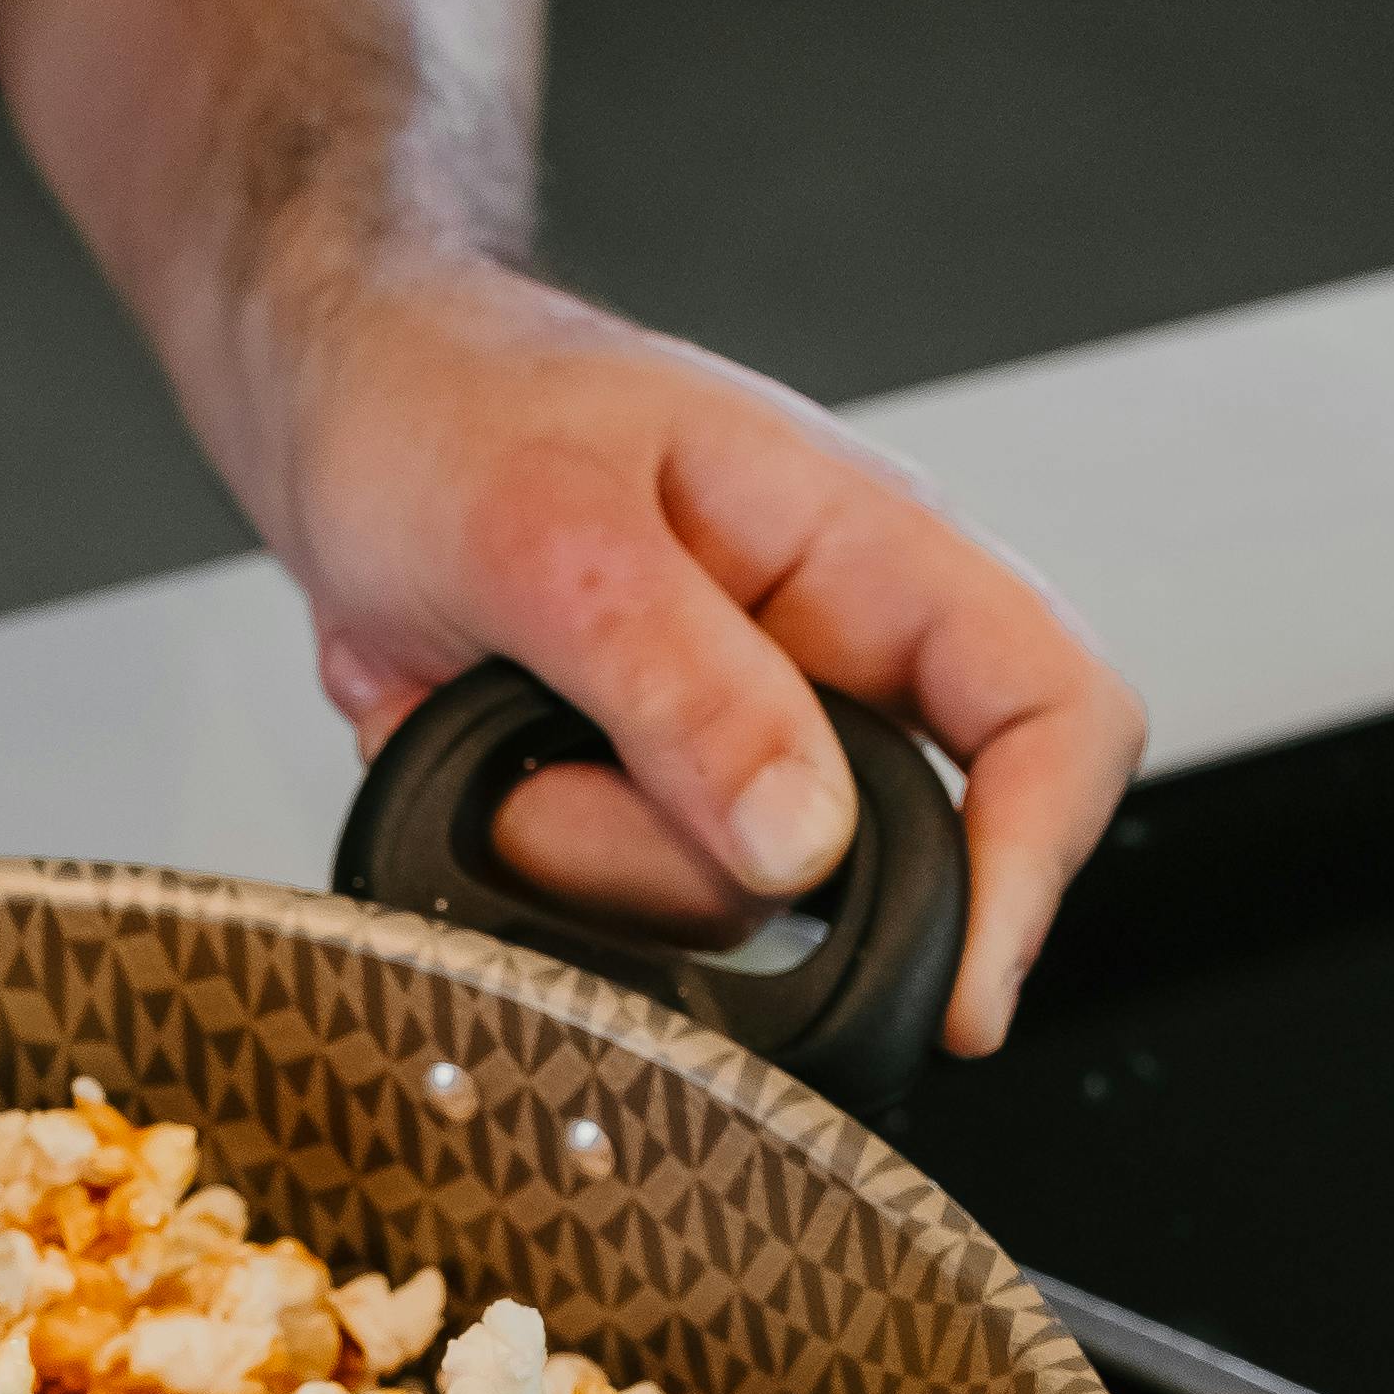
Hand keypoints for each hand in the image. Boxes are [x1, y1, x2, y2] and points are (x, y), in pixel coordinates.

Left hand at [244, 259, 1140, 1056]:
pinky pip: (635, 913)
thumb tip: (799, 842)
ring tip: (499, 752)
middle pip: (897, 856)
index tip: (957, 986)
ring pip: (747, 907)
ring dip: (599, 868)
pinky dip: (545, 876)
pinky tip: (487, 777)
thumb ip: (680, 681)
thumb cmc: (444, 406)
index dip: (1035, 856)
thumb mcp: (547, 527)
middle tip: (574, 811)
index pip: (1055, 710)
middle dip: (735, 881)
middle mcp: (829, 657)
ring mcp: (740, 741)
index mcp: (864, 548)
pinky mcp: (650, 804)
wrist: (338, 410)